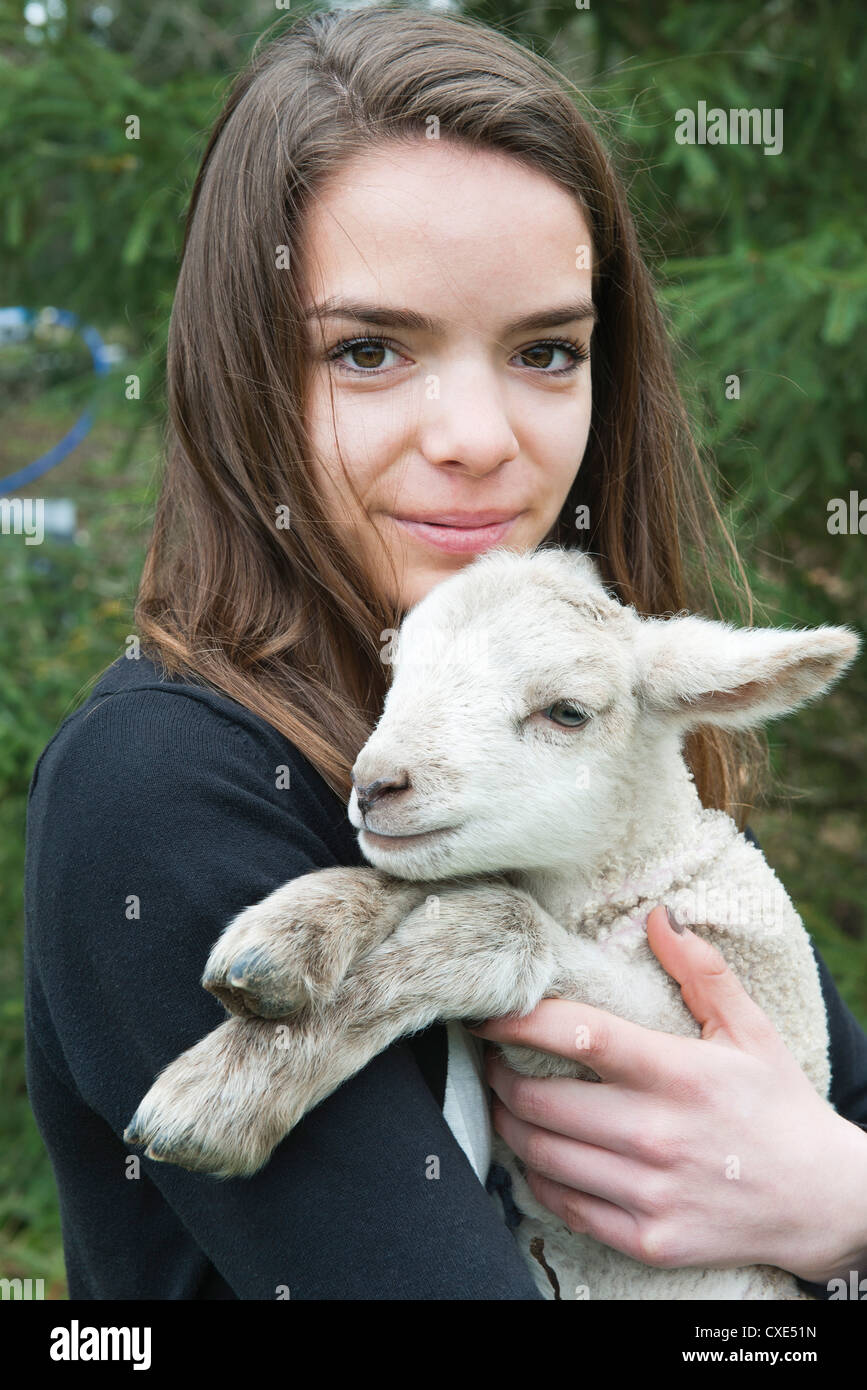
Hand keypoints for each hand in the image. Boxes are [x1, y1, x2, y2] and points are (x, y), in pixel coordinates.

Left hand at [468, 905, 866, 1284]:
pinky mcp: (648, 1239)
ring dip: (509, 1125)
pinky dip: (536, 1178)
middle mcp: (659, 1135)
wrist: (821, 1200)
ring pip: (542, 1155)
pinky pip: (564, 1205)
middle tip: (493, 1061)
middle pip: (542, 1102)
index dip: (520, 1022)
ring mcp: (651, 1192)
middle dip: (501, 1077)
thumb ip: (701, 971)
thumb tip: (658, 917)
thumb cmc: (777, 1104)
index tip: (487, 1013)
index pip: (580, 1037)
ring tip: (506, 1102)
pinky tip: (537, 1155)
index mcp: (679, 1074)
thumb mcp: (750, 1030)